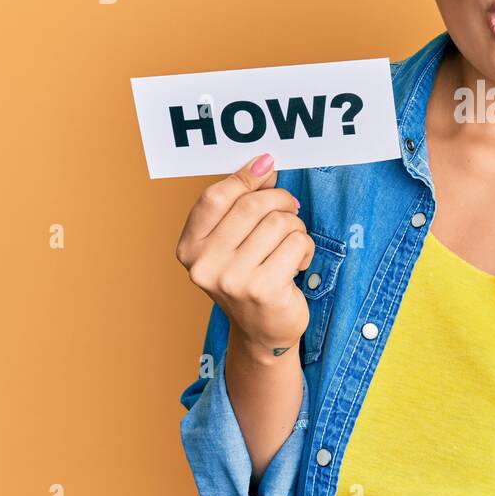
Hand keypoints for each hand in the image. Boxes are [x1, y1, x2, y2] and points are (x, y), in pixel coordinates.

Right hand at [175, 153, 313, 356]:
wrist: (263, 331)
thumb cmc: (250, 277)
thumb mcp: (234, 242)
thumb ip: (242, 204)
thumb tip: (264, 164)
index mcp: (190, 248)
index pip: (215, 197)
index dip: (245, 176)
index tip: (267, 165)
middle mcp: (205, 265)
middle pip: (251, 205)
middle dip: (280, 200)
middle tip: (290, 208)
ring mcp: (233, 279)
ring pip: (279, 222)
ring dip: (295, 227)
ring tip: (290, 245)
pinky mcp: (264, 290)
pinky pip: (296, 243)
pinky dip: (304, 247)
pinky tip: (297, 264)